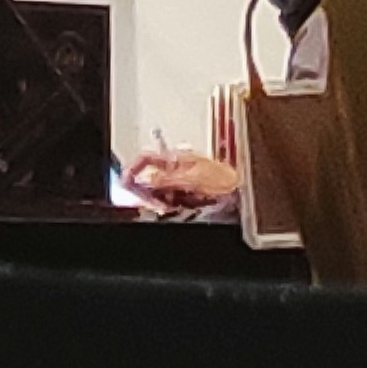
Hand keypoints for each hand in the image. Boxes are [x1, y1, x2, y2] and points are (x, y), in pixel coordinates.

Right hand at [115, 125, 245, 214]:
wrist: (241, 192)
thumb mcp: (193, 177)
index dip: (133, 168)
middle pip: (149, 179)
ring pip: (158, 194)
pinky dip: (168, 208)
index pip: (145, 159)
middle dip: (148, 192)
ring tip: (169, 207)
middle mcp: (176, 170)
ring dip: (159, 202)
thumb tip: (146, 180)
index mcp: (176, 158)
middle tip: (154, 202)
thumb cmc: (225, 178)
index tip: (125, 181)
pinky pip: (169, 204)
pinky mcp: (186, 199)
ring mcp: (180, 185)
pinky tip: (174, 210)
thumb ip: (167, 178)